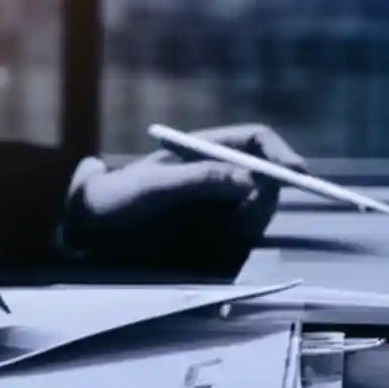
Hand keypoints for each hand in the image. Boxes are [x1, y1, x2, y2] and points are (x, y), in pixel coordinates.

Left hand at [61, 124, 305, 267]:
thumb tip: (250, 178)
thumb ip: (201, 179)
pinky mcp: (214, 234)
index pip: (256, 141)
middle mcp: (219, 174)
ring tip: (218, 233)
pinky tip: (210, 246)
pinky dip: (237, 241)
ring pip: (258, 211)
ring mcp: (218, 205)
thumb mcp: (155, 187)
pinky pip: (242, 236)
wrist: (91, 233)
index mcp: (206, 149)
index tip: (297, 172)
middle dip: (269, 194)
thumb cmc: (118, 198)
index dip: (280, 153)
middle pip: (268, 178)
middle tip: (251, 214)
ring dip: (251, 221)